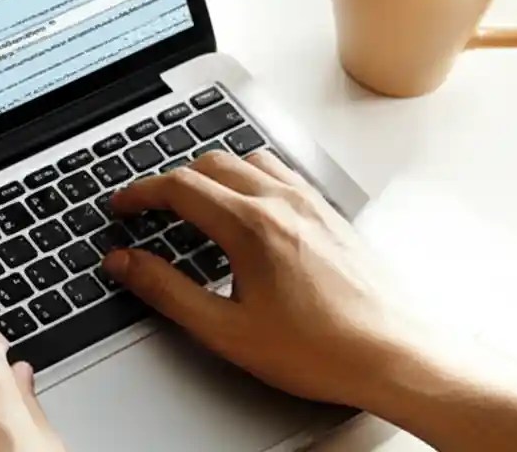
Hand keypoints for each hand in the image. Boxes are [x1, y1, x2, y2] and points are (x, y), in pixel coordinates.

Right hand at [103, 150, 418, 409]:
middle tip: (149, 208)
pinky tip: (248, 206)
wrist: (393, 355)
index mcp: (250, 226)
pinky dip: (250, 177)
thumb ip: (167, 291)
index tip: (122, 206)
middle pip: (209, 164)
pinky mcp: (330, 214)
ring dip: (212, 173)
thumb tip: (126, 263)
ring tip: (193, 202)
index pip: (179, 187)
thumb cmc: (321, 350)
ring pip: (247, 161)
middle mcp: (281, 203)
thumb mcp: (226, 330)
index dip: (140, 193)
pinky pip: (281, 173)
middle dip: (170, 181)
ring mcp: (310, 204)